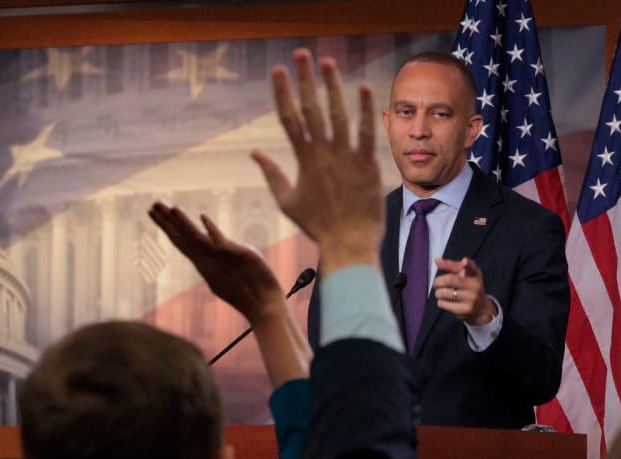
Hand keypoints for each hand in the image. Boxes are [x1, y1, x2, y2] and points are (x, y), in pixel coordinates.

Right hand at [148, 202, 285, 321]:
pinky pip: (219, 240)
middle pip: (182, 237)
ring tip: (169, 207)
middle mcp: (206, 259)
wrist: (262, 304)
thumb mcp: (225, 274)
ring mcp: (218, 258)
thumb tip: (209, 255)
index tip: (154, 213)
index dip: (166, 227)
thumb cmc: (247, 291)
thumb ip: (215, 262)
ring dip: (182, 222)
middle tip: (152, 205)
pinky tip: (202, 216)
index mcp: (203, 262)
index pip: (180, 240)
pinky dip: (210, 229)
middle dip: (166, 221)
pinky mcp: (233, 254)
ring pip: (195, 237)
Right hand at [251, 49, 383, 272]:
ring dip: (332, 86)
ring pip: (337, 113)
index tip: (277, 70)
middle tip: (300, 53)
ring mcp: (345, 157)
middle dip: (304, 79)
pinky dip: (365, 109)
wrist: (348, 243)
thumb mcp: (287, 201)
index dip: (282, 93)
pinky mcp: (367, 164)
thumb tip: (253, 154)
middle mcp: (322, 153)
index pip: (288, 118)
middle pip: (310, 108)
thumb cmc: (317, 225)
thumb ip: (271, 175)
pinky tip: (363, 87)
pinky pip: (366, 132)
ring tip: (327, 62)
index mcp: (302, 159)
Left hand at [433, 257, 496, 325]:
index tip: (464, 262)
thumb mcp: (465, 274)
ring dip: (438, 293)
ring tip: (442, 293)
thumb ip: (451, 266)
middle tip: (436, 284)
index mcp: (475, 274)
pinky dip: (441, 302)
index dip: (467, 264)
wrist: (481, 308)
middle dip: (438, 281)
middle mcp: (475, 285)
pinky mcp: (465, 310)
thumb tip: (436, 260)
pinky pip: (443, 303)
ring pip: (443, 293)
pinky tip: (446, 301)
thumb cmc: (469, 287)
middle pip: (450, 279)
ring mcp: (471, 298)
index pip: (471, 267)